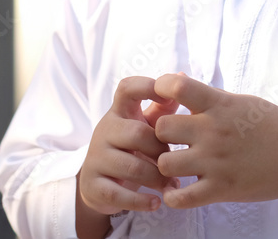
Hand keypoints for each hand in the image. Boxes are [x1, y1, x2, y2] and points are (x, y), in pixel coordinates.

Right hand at [78, 76, 180, 216]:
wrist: (98, 183)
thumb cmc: (130, 148)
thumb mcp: (143, 125)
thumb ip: (162, 106)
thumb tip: (182, 75)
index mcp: (119, 112)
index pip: (127, 88)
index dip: (146, 86)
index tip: (168, 96)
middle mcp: (105, 130)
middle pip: (136, 133)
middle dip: (161, 149)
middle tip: (175, 161)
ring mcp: (97, 158)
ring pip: (131, 166)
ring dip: (157, 179)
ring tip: (172, 186)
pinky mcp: (94, 185)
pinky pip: (118, 193)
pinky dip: (141, 201)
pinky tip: (157, 202)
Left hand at [152, 73, 277, 208]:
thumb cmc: (271, 125)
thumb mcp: (240, 101)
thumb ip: (207, 97)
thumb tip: (176, 80)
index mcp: (220, 105)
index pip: (176, 86)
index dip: (160, 89)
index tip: (161, 98)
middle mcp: (214, 131)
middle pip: (162, 128)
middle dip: (160, 134)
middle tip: (166, 140)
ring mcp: (216, 162)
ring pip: (165, 163)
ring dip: (165, 165)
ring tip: (173, 166)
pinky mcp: (222, 189)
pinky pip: (182, 198)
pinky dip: (173, 197)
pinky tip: (177, 190)